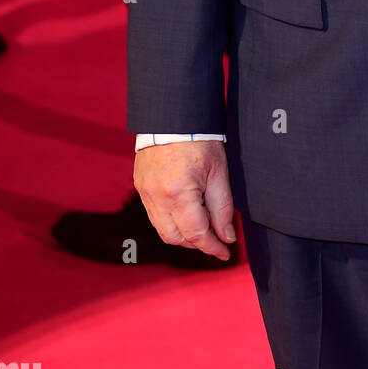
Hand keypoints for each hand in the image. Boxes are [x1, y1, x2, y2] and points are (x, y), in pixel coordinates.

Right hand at [134, 140, 235, 259]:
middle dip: (197, 243)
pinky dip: (170, 220)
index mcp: (179, 193)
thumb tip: (227, 236)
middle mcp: (157, 197)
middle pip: (176, 238)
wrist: (174, 115)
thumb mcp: (219, 173)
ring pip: (162, 229)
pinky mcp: (140, 186)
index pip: (196, 234)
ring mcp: (145, 192)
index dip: (212, 247)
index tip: (225, 253)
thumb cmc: (200, 139)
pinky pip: (154, 215)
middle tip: (215, 239)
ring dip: (182, 234)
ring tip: (202, 225)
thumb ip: (223, 208)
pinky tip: (185, 212)